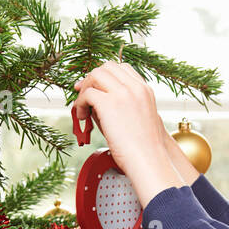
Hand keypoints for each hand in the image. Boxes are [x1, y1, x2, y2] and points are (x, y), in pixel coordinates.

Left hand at [72, 61, 179, 208]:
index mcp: (144, 90)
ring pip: (95, 74)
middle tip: (83, 95)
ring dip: (84, 90)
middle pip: (107, 67)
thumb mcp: (136, 120)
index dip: (104, 76)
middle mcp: (135, 87)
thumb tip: (93, 103)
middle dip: (91, 79)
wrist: (149, 160)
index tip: (94, 87)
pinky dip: (80, 104)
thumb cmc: (143, 148)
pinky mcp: (109, 104)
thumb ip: (120, 106)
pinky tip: (82, 117)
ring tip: (83, 109)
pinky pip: (87, 93)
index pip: (122, 69)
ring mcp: (123, 94)